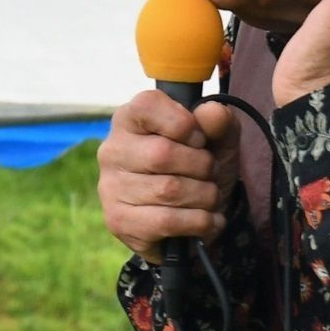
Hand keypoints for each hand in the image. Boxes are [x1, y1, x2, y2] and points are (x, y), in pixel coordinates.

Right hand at [97, 90, 244, 262]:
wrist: (189, 224)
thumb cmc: (197, 170)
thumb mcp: (218, 142)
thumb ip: (219, 123)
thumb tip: (213, 112)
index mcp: (130, 120)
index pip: (147, 106)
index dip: (184, 123)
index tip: (200, 139)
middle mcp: (112, 150)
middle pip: (162, 153)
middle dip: (202, 166)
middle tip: (210, 173)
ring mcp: (110, 187)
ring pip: (169, 190)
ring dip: (205, 196)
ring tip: (209, 197)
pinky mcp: (118, 220)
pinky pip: (167, 220)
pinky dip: (200, 221)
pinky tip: (207, 219)